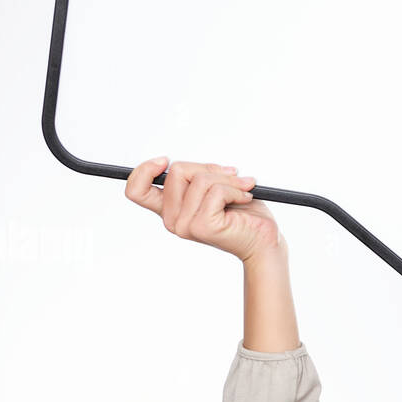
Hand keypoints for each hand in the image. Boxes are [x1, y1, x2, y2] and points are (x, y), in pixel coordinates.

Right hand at [124, 157, 283, 261]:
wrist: (264, 241)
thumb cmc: (244, 213)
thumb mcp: (213, 186)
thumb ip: (195, 176)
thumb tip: (179, 161)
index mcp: (171, 210)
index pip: (136, 190)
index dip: (143, 170)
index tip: (164, 160)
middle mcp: (173, 220)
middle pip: (177, 171)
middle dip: (208, 168)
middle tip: (231, 178)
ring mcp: (185, 226)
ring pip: (200, 180)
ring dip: (228, 180)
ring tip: (242, 191)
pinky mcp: (202, 226)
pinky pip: (216, 191)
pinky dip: (236, 190)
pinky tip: (245, 199)